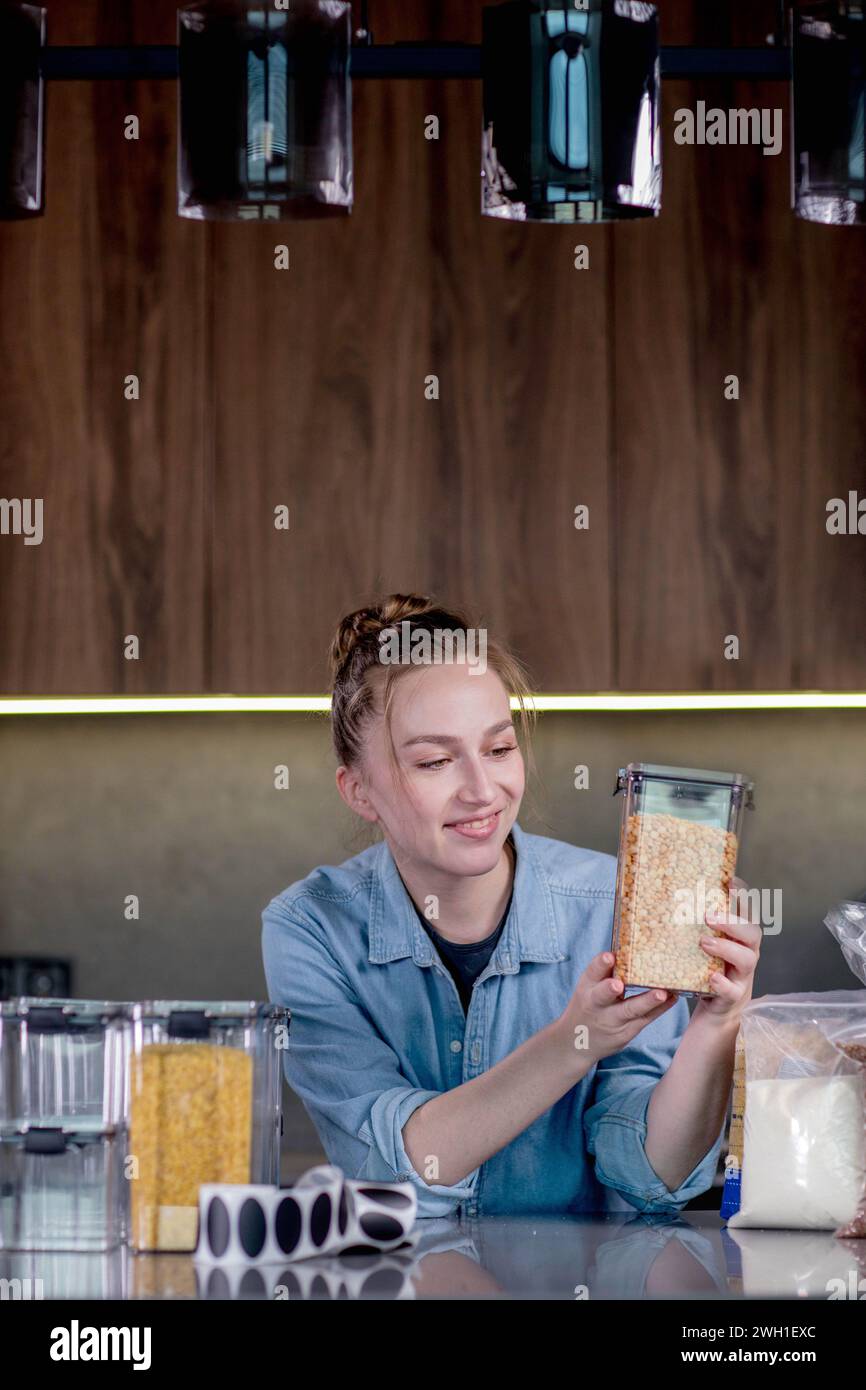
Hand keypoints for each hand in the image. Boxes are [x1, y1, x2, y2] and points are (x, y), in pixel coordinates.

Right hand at [559, 950, 679, 1067]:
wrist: (577, 1043)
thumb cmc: (588, 1006)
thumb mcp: (588, 988)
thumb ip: (605, 972)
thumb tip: (629, 947)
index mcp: (586, 987)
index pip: (591, 973)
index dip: (600, 965)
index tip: (609, 956)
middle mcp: (596, 1004)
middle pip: (603, 996)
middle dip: (610, 989)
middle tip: (618, 984)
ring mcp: (612, 1020)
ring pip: (630, 1011)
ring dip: (646, 1001)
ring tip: (661, 993)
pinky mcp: (626, 1032)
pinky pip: (645, 1019)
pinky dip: (659, 1009)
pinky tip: (671, 998)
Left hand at [693, 876, 761, 1024]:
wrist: (716, 1010)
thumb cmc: (707, 969)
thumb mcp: (704, 945)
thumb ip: (696, 926)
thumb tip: (667, 896)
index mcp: (740, 938)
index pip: (748, 914)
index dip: (743, 897)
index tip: (731, 881)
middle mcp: (746, 954)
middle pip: (752, 933)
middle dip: (732, 922)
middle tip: (708, 916)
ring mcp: (742, 977)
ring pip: (747, 959)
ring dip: (726, 948)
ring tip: (704, 943)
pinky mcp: (733, 998)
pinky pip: (733, 991)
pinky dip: (723, 983)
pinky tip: (712, 977)